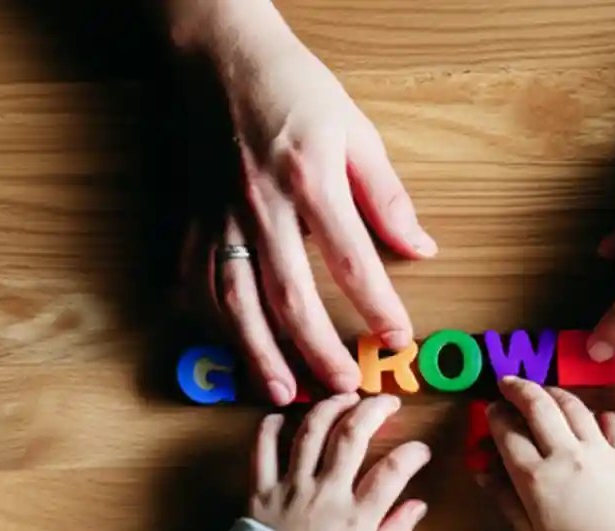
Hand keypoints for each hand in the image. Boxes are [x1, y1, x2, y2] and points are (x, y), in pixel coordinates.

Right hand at [172, 0, 436, 404]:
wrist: (219, 55)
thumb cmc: (294, 88)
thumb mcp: (356, 131)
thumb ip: (387, 197)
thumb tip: (421, 249)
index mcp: (310, 178)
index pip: (351, 259)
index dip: (377, 307)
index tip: (399, 340)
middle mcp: (260, 203)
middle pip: (288, 294)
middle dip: (317, 350)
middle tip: (342, 390)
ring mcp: (219, 214)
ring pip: (235, 299)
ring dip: (258, 352)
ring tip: (282, 392)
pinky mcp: (192, 218)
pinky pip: (198, 280)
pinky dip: (214, 321)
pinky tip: (233, 348)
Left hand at [250, 394, 430, 530]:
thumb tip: (419, 505)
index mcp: (356, 517)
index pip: (392, 472)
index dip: (412, 454)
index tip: (420, 449)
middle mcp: (325, 493)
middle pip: (352, 436)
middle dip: (373, 410)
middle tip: (386, 402)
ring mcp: (291, 487)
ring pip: (311, 432)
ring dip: (331, 406)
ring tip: (345, 397)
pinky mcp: (261, 489)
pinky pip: (263, 449)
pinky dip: (271, 428)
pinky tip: (284, 416)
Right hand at [481, 377, 614, 530]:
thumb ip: (506, 501)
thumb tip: (483, 474)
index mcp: (537, 478)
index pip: (508, 433)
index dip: (495, 417)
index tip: (491, 410)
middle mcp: (565, 454)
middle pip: (537, 406)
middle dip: (518, 388)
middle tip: (507, 382)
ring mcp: (599, 447)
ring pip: (572, 405)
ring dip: (553, 392)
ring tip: (543, 391)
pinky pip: (609, 419)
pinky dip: (597, 414)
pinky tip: (590, 419)